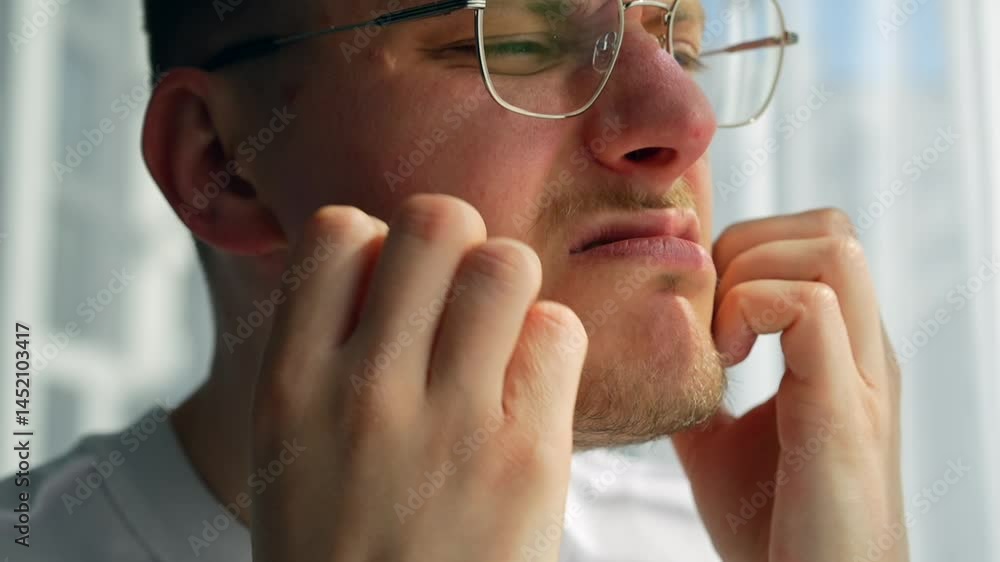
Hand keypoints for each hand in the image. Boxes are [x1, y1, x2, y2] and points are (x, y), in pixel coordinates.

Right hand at [249, 194, 587, 561]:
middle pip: (435, 221)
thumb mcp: (293, 448)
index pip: (339, 231)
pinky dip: (550, 345)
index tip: (392, 293)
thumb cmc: (342, 551)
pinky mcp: (527, 453)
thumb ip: (328, 352)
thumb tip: (388, 258)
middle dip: (455, 243)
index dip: (376, 246)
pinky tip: (528, 388)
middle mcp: (365, 389)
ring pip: (506, 263)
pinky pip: (559, 332)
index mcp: (291, 384)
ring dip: (509, 285)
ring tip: (499, 336)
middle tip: (458, 297)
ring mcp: (450, 420)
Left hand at [672, 209, 906, 561]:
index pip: (812, 241)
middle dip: (750, 246)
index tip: (702, 311)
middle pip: (830, 228)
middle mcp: (861, 351)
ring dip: (753, 275)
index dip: (746, 249)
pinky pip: (813, 307)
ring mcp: (860, 375)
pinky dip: (756, 311)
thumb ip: (698, 393)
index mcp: (837, 351)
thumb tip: (656, 358)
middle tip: (711, 315)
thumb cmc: (773, 527)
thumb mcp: (718, 442)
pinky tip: (728, 361)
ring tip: (722, 342)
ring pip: (831, 248)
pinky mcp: (846, 409)